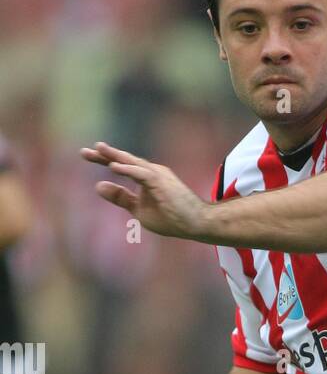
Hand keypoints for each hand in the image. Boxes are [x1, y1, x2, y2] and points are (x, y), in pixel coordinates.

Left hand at [80, 142, 209, 239]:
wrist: (196, 224)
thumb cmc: (172, 218)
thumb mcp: (139, 209)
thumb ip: (120, 197)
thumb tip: (98, 185)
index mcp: (145, 177)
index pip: (121, 165)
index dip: (104, 159)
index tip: (86, 154)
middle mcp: (151, 172)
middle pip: (124, 160)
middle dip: (104, 155)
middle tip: (83, 152)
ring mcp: (157, 175)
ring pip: (132, 162)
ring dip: (115, 156)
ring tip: (98, 149)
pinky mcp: (162, 182)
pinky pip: (142, 173)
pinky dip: (128, 169)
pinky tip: (113, 167)